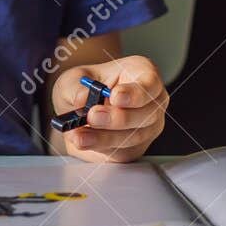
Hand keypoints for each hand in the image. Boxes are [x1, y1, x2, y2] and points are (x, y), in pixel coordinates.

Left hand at [53, 55, 167, 162]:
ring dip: (105, 137)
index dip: (135, 92)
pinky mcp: (136, 148)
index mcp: (142, 74)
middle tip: (93, 115)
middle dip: (118, 117)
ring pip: (133, 136)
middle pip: (146, 113)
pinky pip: (122, 151)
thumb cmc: (85, 88)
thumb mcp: (74, 79)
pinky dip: (100, 147)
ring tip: (81, 134)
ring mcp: (147, 127)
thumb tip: (82, 99)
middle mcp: (151, 101)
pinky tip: (84, 141)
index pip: (150, 83)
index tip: (115, 96)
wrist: (80, 111)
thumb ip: (76, 88)